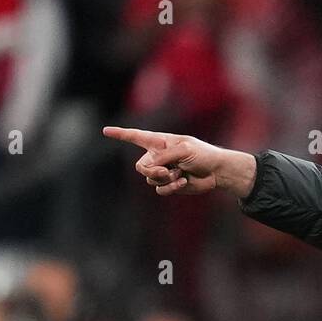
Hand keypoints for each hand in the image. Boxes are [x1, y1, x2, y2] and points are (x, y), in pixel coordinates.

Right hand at [102, 126, 256, 197]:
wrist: (216, 172)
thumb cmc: (203, 154)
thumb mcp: (184, 149)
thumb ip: (165, 156)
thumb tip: (152, 168)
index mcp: (160, 142)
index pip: (136, 137)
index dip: (120, 134)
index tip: (105, 131)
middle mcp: (158, 156)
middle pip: (141, 166)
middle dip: (152, 171)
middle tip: (167, 171)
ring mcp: (162, 171)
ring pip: (150, 179)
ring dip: (165, 179)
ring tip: (180, 174)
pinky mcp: (169, 184)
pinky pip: (159, 189)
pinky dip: (170, 188)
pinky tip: (182, 182)